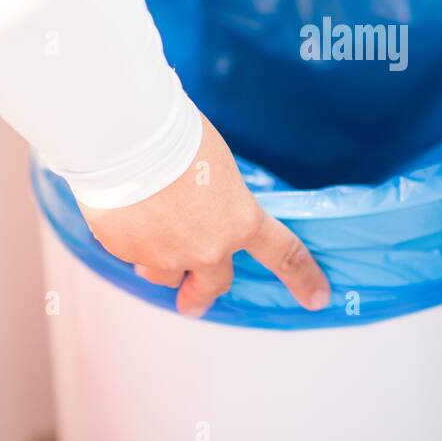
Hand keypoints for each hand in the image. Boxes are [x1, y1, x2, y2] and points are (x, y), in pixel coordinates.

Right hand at [78, 115, 330, 317]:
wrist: (126, 140)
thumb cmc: (176, 138)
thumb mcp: (216, 164)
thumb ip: (217, 197)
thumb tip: (200, 203)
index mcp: (240, 221)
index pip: (282, 253)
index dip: (302, 278)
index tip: (317, 297)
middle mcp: (206, 249)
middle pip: (212, 284)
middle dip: (201, 296)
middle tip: (194, 302)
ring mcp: (163, 256)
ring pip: (163, 274)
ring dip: (160, 261)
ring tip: (149, 233)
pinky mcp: (125, 251)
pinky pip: (131, 253)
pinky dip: (130, 238)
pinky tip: (124, 211)